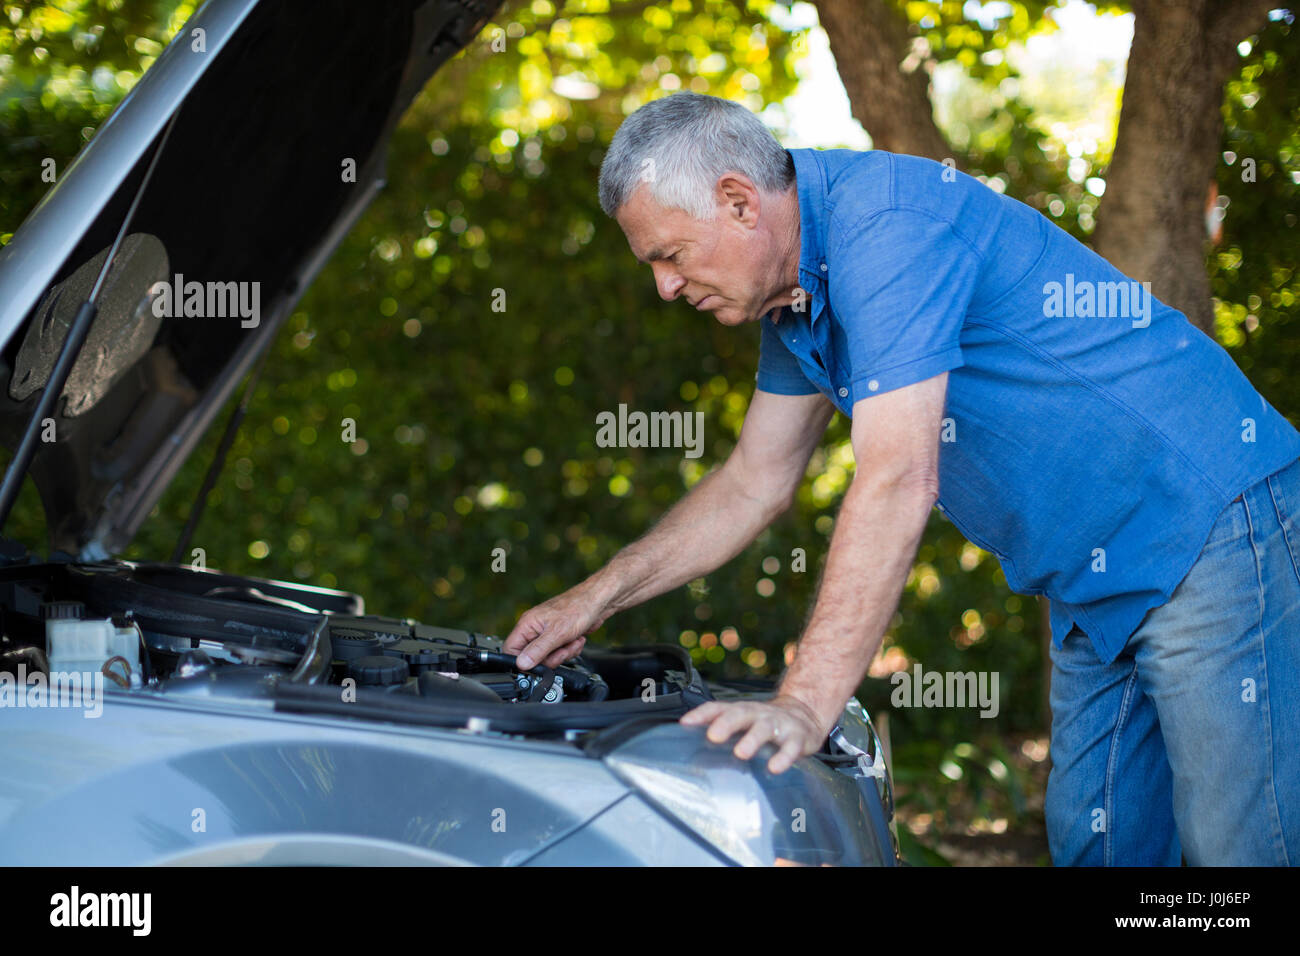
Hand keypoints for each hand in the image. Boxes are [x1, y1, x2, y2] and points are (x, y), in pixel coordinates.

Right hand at [503, 584, 606, 669]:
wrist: (599, 601)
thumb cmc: (578, 607)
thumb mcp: (557, 633)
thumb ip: (537, 650)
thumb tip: (521, 664)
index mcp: (527, 624)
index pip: (511, 649)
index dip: (522, 661)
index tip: (536, 665)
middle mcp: (535, 629)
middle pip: (532, 657)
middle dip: (551, 658)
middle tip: (561, 650)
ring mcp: (547, 633)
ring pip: (548, 657)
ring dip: (564, 653)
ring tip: (572, 641)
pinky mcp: (560, 637)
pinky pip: (560, 653)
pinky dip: (570, 650)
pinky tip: (577, 640)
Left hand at [679, 694, 826, 773]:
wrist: (804, 717)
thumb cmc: (765, 723)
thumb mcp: (742, 722)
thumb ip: (719, 730)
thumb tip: (686, 746)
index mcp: (742, 711)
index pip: (719, 708)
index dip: (701, 714)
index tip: (685, 723)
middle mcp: (758, 714)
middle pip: (741, 713)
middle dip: (727, 723)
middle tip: (714, 735)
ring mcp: (778, 724)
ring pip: (765, 728)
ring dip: (753, 739)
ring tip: (741, 753)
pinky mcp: (797, 738)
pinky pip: (790, 747)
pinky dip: (783, 757)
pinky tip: (775, 767)